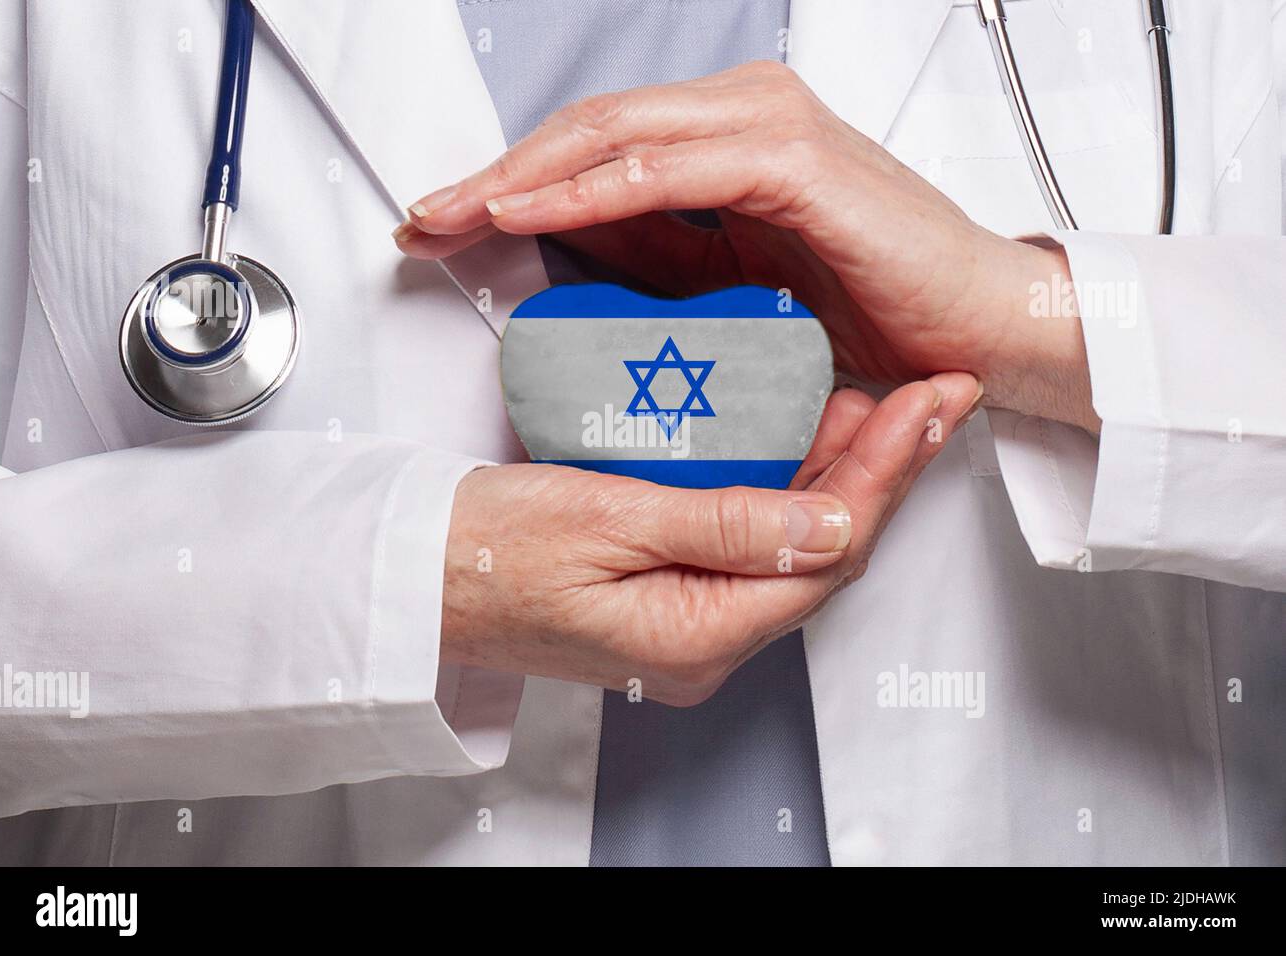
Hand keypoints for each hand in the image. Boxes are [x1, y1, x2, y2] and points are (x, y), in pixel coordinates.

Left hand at [396, 61, 1098, 431]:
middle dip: (496, 177)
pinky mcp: (791, 162)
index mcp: (729, 141)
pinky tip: (532, 215)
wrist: (980, 329)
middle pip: (589, 131)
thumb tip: (574, 253)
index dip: (513, 182)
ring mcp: (766, 129)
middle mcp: (742, 118)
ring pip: (614, 136)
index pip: (596, 147)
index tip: (448, 225)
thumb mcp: (737, 289)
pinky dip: (592, 191)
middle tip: (426, 221)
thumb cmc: (878, 310)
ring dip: (524, 178)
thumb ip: (662, 259)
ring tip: (455, 218)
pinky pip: (667, 171)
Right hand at [441, 373, 978, 704]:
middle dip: (882, 471)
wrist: (414, 576)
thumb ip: (726, 525)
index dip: (886, 473)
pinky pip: (750, 546)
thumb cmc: (483, 551)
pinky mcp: (671, 601)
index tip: (923, 406)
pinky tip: (798, 441)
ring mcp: (688, 627)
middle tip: (926, 398)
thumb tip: (833, 521)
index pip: (827, 552)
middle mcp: (704, 645)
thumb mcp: (604, 521)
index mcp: (696, 635)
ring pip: (793, 548)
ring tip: (879, 406)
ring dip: (837, 475)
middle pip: (825, 555)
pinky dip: (781, 490)